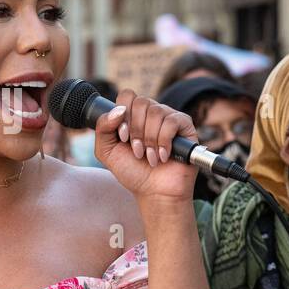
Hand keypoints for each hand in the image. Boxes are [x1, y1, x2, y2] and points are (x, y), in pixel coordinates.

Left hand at [96, 89, 198, 209]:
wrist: (154, 192)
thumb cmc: (132, 172)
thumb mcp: (107, 151)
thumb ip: (102, 128)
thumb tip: (118, 110)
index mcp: (134, 115)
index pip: (127, 95)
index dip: (123, 115)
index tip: (123, 137)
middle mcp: (152, 113)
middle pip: (141, 102)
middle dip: (136, 131)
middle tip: (137, 151)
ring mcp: (169, 118)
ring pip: (156, 112)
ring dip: (149, 140)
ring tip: (150, 157)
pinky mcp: (185, 127)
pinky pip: (172, 121)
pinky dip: (164, 141)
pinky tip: (163, 156)